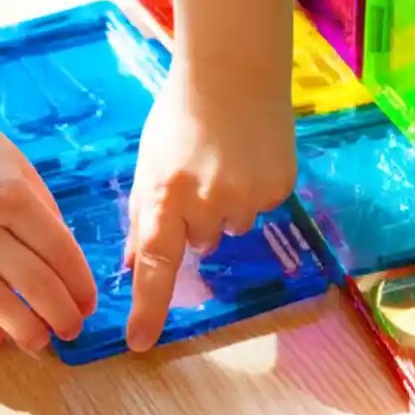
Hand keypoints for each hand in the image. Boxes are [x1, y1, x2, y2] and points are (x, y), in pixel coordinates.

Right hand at [0, 88, 97, 349]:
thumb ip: (41, 210)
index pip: (59, 254)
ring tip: (39, 341)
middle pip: (31, 283)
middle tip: (73, 330)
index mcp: (12, 198)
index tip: (89, 304)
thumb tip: (61, 255)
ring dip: (20, 327)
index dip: (79, 285)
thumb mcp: (17, 165)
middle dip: (59, 313)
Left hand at [123, 61, 295, 352]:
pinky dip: (253, 190)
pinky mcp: (278, 188)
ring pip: (232, 227)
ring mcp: (247, 198)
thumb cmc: (182, 112)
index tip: (141, 343)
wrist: (235, 70)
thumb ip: (145, 213)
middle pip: (199, 242)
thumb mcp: (151, 161)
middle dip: (195, 220)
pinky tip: (249, 157)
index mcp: (165, 196)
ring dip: (225, 206)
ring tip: (224, 160)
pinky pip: (261, 207)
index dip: (148, 309)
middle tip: (196, 174)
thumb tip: (137, 264)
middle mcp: (207, 204)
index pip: (155, 267)